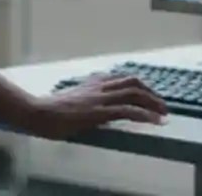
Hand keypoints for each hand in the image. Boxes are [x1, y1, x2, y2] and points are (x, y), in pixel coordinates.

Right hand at [24, 73, 168, 139]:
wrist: (37, 113)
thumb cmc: (48, 111)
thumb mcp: (70, 101)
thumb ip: (84, 101)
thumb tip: (94, 110)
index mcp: (91, 84)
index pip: (120, 79)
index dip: (139, 86)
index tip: (149, 95)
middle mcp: (98, 87)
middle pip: (132, 82)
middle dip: (150, 93)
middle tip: (162, 106)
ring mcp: (99, 98)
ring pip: (134, 94)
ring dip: (153, 103)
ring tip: (164, 114)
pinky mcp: (98, 112)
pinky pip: (127, 110)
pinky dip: (145, 115)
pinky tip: (154, 121)